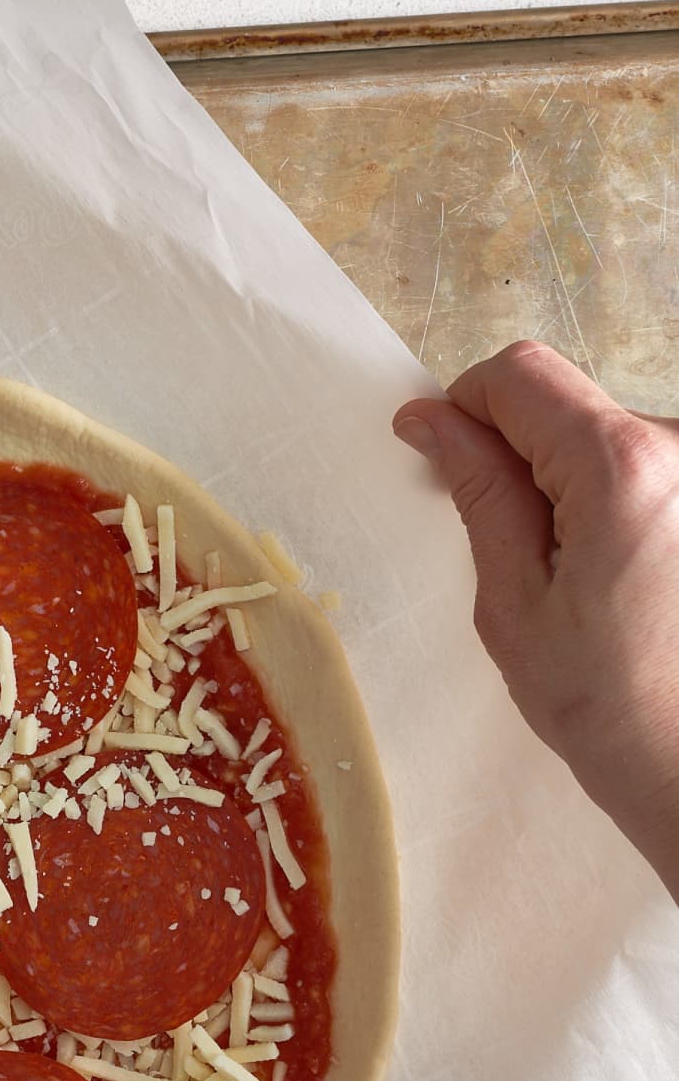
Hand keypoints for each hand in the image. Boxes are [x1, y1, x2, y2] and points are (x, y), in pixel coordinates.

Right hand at [394, 340, 678, 898]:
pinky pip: (648, 469)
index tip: (436, 456)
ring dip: (571, 484)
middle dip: (520, 455)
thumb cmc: (607, 704)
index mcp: (621, 465)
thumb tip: (432, 420)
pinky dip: (614, 504)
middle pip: (567, 404)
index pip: (519, 375)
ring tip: (576, 579)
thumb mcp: (513, 600)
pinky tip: (620, 579)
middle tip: (509, 549)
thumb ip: (479, 491)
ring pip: (608, 437)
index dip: (463, 407)